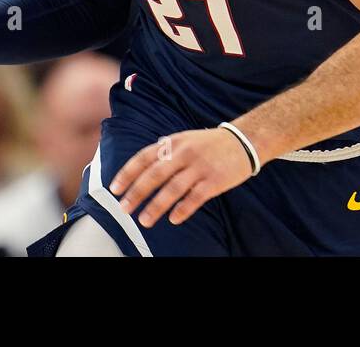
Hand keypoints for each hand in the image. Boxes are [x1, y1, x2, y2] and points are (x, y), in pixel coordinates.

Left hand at [108, 127, 253, 227]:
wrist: (244, 140)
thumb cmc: (209, 143)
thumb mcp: (184, 139)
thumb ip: (164, 151)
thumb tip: (141, 166)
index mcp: (173, 142)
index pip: (144, 158)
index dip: (128, 174)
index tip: (115, 189)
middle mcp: (184, 153)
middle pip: (154, 175)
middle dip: (136, 193)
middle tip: (124, 208)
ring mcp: (199, 167)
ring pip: (172, 189)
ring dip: (156, 206)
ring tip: (144, 220)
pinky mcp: (214, 181)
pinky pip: (195, 198)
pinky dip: (183, 209)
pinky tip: (173, 219)